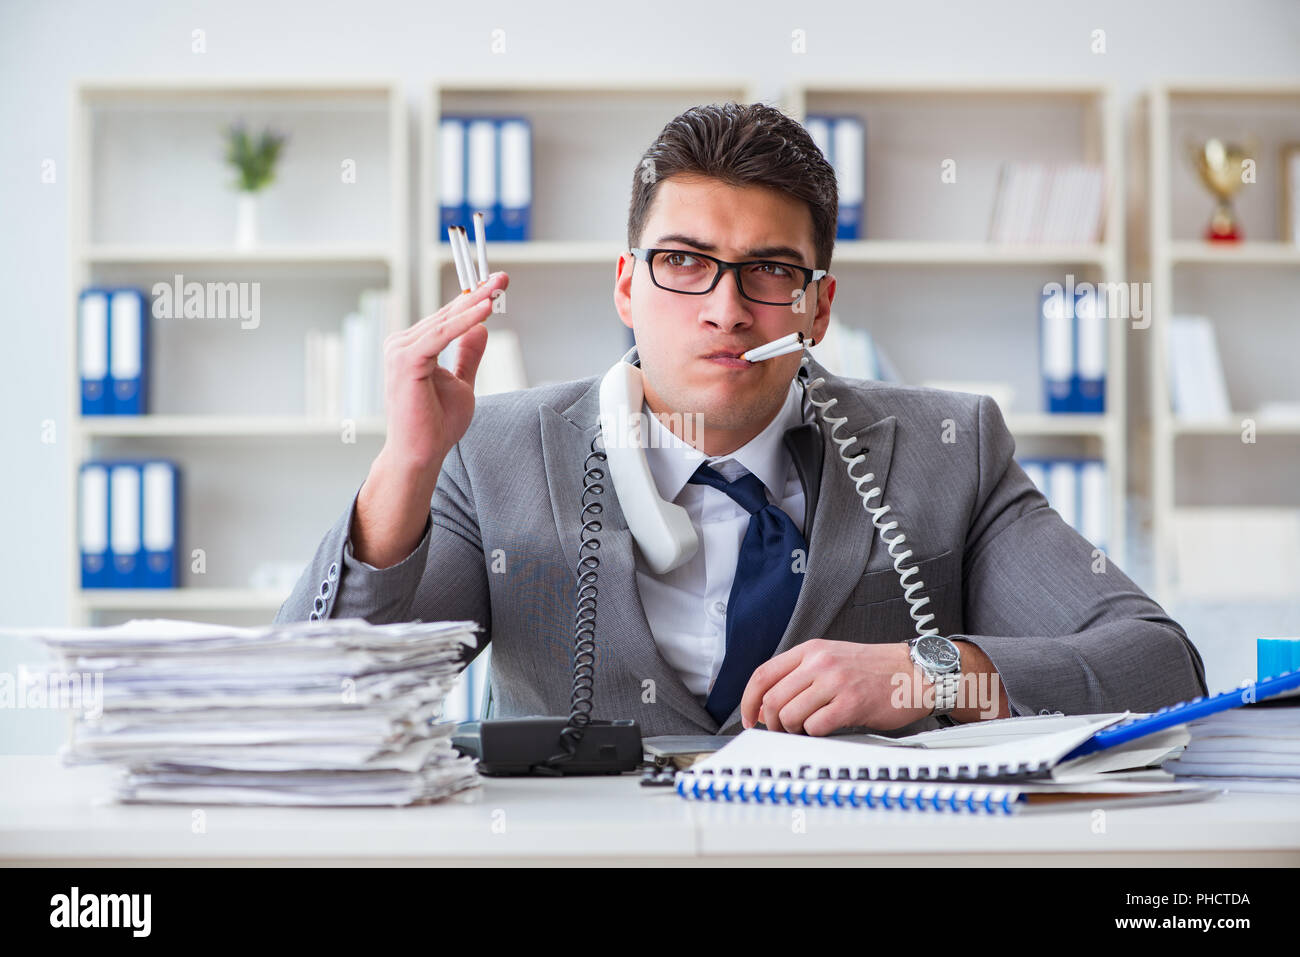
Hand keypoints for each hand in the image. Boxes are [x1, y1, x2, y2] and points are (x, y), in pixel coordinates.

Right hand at [378, 271, 508, 475]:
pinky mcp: (406, 360)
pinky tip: (485, 309)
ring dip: (474, 303)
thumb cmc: (436, 424)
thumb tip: (481, 329)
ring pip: (445, 321)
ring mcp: (400, 350)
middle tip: (503, 278)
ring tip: (498, 288)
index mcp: (414, 348)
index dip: (473, 300)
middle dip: (477, 294)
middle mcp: (402, 344)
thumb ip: (468, 356)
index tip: (498, 284)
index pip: (447, 318)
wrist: (421, 454)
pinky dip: (464, 321)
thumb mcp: (462, 384)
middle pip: (447, 314)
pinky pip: (441, 335)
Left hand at [739, 639, 930, 735]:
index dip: (748, 701)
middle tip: (782, 729)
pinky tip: (826, 727)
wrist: (914, 672)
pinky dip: (815, 733)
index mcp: (810, 650)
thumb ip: (799, 676)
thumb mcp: (831, 659)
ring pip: (790, 715)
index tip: (749, 718)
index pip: (763, 675)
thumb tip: (765, 705)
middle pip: (772, 699)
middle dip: (772, 722)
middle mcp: (820, 662)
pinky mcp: (851, 703)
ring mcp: (835, 682)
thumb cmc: (873, 669)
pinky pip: (816, 726)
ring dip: (794, 730)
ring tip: (808, 728)